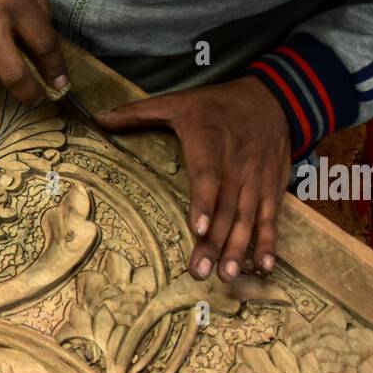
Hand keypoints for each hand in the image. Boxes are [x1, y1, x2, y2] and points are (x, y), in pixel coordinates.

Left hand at [95, 77, 291, 279]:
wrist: (274, 97)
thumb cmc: (217, 104)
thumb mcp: (177, 102)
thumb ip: (138, 113)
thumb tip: (98, 118)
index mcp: (210, 143)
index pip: (208, 175)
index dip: (204, 202)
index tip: (198, 228)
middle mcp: (236, 164)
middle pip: (225, 207)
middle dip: (215, 242)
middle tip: (202, 272)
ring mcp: (256, 179)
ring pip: (248, 218)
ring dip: (238, 249)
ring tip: (226, 275)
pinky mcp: (272, 188)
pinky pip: (271, 218)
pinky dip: (268, 243)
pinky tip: (262, 268)